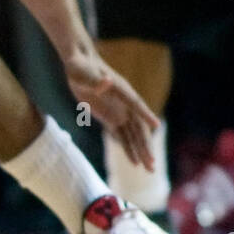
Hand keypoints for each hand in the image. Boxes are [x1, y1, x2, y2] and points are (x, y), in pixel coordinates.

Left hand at [64, 48, 159, 168]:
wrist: (78, 64)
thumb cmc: (81, 67)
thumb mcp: (84, 73)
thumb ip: (96, 81)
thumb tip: (107, 82)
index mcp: (121, 91)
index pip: (135, 104)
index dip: (145, 114)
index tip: (156, 126)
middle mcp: (124, 103)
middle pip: (138, 128)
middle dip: (145, 147)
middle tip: (152, 165)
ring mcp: (118, 111)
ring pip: (132, 135)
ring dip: (140, 151)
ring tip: (148, 169)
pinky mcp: (109, 116)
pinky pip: (121, 135)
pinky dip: (127, 148)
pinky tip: (134, 162)